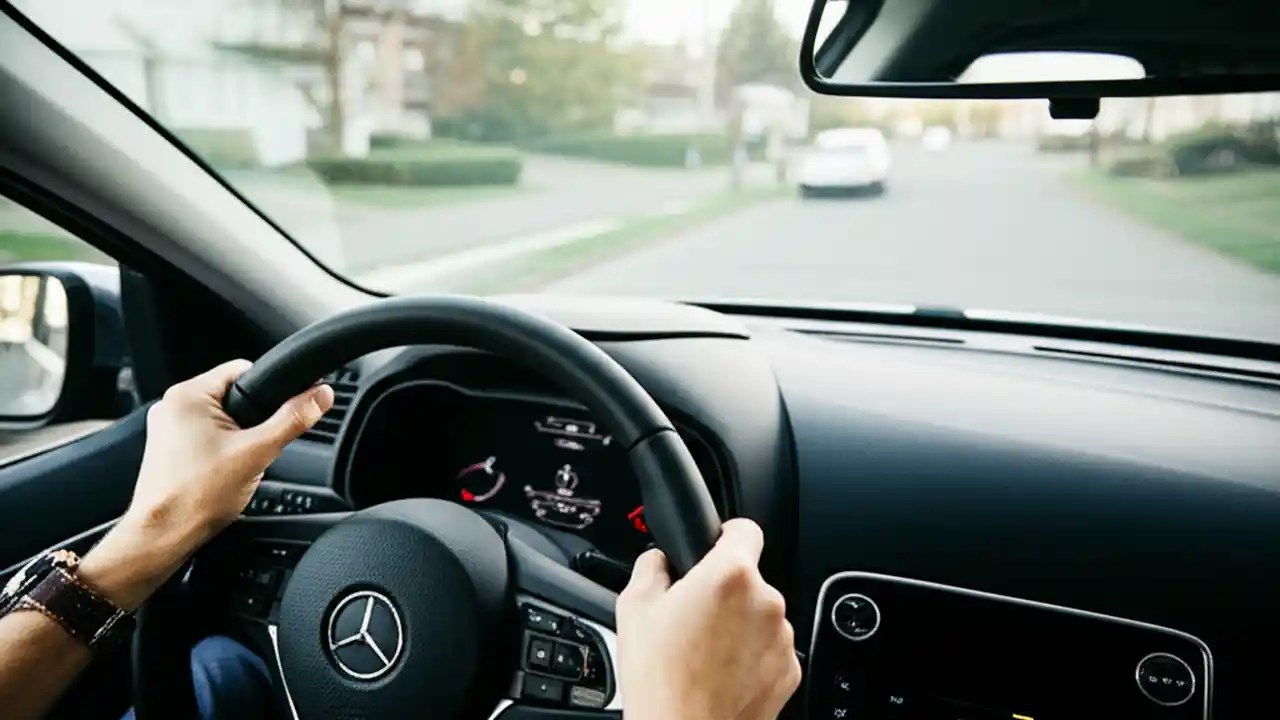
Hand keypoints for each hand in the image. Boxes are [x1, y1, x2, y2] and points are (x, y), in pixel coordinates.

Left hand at [79, 359, 333, 607]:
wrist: (163, 535)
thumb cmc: (195, 496)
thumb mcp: (258, 452)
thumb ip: (293, 419)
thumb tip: (320, 395)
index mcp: (188, 395)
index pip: (243, 370)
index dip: (271, 389)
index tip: (286, 408)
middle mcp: (172, 406)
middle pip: (233, 396)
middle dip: (254, 421)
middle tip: (254, 449)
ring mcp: (166, 429)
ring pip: (222, 419)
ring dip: (238, 437)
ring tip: (236, 464)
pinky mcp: (167, 449)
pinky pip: (206, 437)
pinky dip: (222, 450)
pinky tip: (223, 473)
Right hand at [617, 518, 800, 719]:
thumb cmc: (660, 680)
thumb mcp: (633, 608)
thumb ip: (652, 567)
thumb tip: (659, 561)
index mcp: (729, 575)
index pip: (745, 529)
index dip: (726, 534)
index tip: (717, 543)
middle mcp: (765, 601)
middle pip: (748, 579)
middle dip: (723, 591)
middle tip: (692, 617)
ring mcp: (781, 638)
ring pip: (759, 615)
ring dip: (738, 624)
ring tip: (704, 651)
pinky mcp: (789, 670)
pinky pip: (769, 648)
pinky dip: (750, 655)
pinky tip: (720, 671)